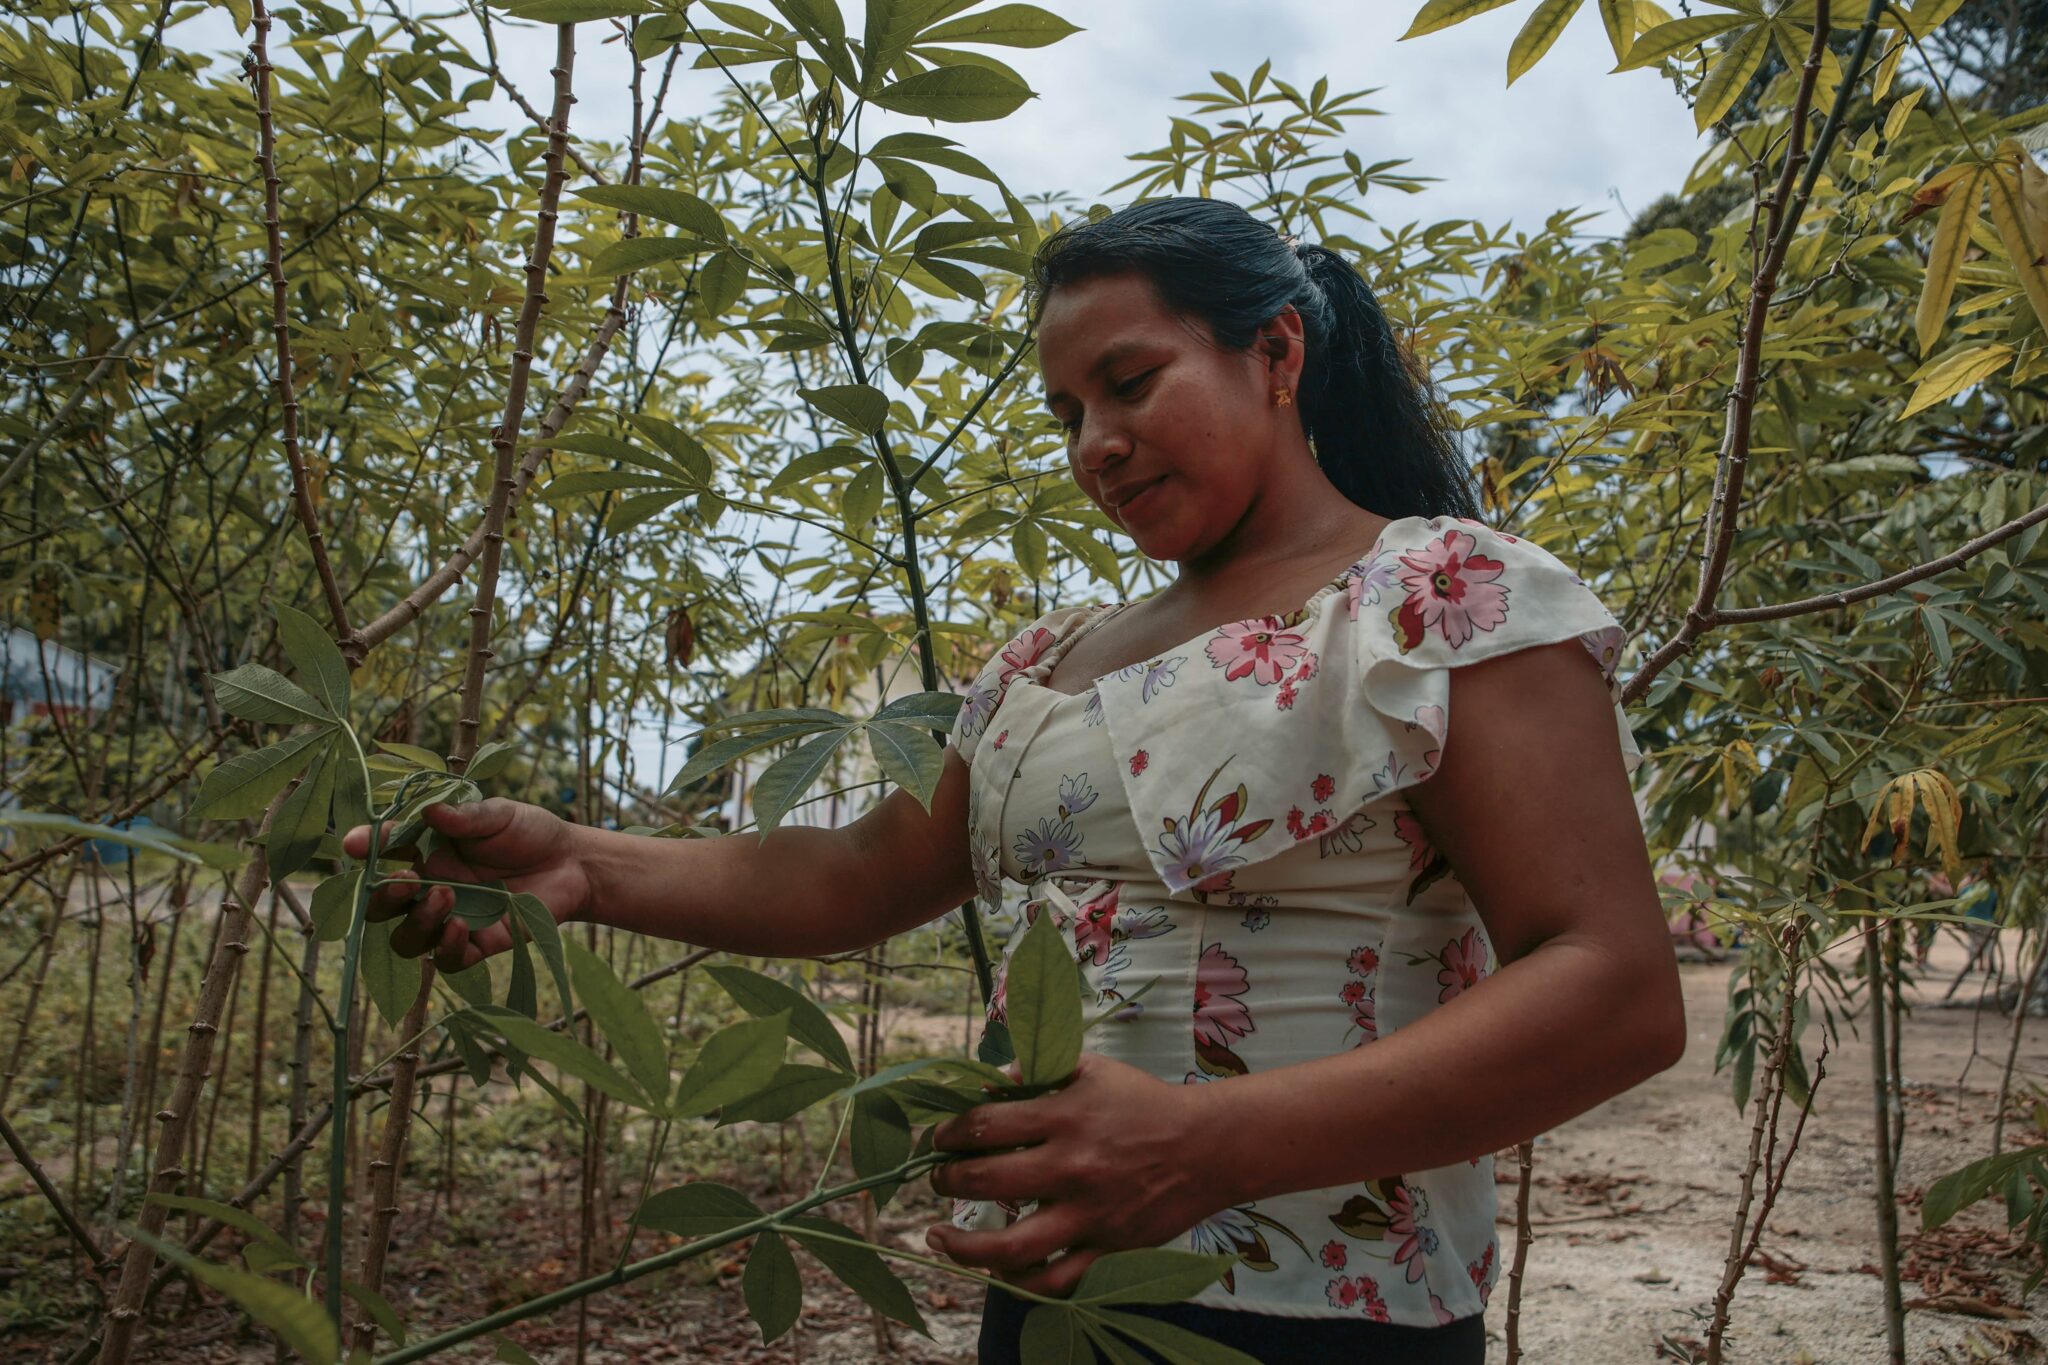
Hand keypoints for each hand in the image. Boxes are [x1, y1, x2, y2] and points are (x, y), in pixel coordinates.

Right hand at [341, 798, 593, 971]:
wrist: (573, 863)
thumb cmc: (529, 833)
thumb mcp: (497, 815)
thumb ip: (464, 817)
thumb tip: (429, 810)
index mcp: (426, 852)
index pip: (382, 854)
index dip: (365, 849)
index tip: (355, 843)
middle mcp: (430, 888)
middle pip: (381, 909)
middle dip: (383, 898)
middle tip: (407, 881)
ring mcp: (450, 920)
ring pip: (407, 940)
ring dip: (416, 923)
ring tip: (445, 897)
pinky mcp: (476, 945)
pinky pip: (445, 961)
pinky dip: (445, 948)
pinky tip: (460, 926)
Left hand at [923, 1053, 1223, 1297]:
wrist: (1208, 1147)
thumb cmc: (1144, 1103)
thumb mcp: (1092, 1070)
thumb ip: (1039, 1073)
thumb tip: (987, 1083)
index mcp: (1065, 1116)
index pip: (983, 1126)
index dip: (948, 1133)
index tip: (939, 1139)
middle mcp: (1072, 1167)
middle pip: (985, 1181)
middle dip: (946, 1181)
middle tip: (938, 1179)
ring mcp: (1089, 1214)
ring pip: (1010, 1247)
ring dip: (963, 1247)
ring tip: (940, 1238)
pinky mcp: (1107, 1250)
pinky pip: (1054, 1280)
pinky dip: (1019, 1281)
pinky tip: (997, 1270)